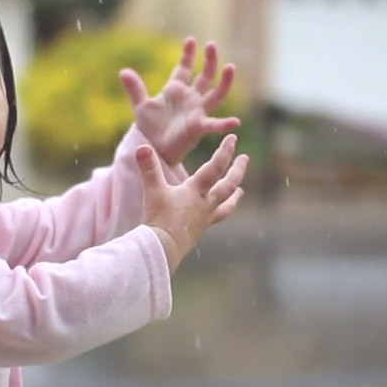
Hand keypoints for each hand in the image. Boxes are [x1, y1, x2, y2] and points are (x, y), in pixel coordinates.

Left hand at [120, 37, 241, 165]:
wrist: (153, 147)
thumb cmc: (149, 127)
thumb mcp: (140, 105)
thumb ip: (134, 88)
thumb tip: (123, 71)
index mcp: (176, 90)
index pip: (185, 68)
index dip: (188, 55)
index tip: (191, 40)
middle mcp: (190, 98)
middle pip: (205, 76)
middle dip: (209, 61)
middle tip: (212, 45)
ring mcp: (197, 112)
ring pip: (216, 94)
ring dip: (224, 82)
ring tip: (230, 67)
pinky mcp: (198, 127)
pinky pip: (214, 125)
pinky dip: (224, 124)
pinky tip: (235, 122)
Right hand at [137, 134, 248, 271]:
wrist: (164, 248)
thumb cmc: (159, 218)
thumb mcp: (153, 190)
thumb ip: (149, 168)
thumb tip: (142, 146)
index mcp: (196, 190)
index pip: (215, 167)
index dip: (225, 151)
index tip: (233, 138)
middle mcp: (205, 203)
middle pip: (228, 185)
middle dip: (237, 170)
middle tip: (245, 158)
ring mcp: (204, 218)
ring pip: (226, 204)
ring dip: (235, 196)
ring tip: (241, 191)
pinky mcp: (199, 229)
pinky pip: (215, 218)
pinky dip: (220, 212)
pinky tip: (216, 213)